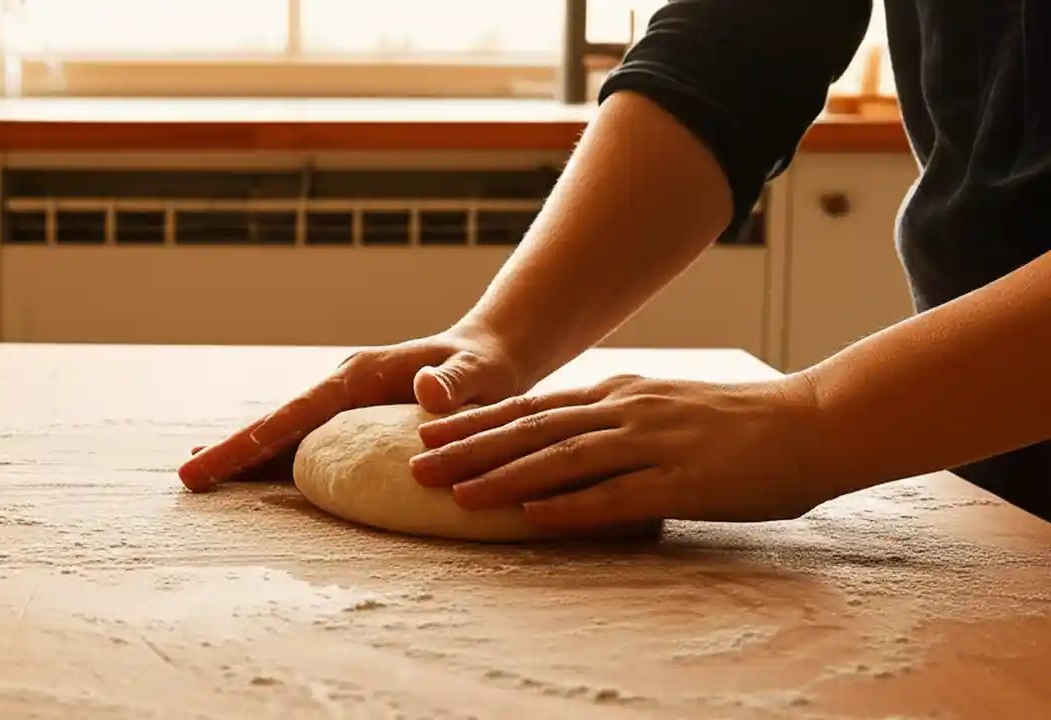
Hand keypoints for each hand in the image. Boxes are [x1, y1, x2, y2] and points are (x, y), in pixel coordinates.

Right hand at [178, 324, 528, 491]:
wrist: (488, 357)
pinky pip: (307, 445)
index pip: (298, 414)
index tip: (217, 460)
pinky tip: (249, 477)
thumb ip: (452, 381)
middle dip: (233, 450)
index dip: (258, 440)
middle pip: (277, 424)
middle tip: (187, 478)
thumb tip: (425, 388)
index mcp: (359, 377)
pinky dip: (275, 460)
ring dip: (245, 456)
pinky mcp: (352, 423)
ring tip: (198, 478)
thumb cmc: (483, 367)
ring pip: (285, 434)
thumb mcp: (476, 373)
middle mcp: (341, 389)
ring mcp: (342, 407)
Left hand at [407, 373, 825, 529]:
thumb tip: (568, 437)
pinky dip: (571, 507)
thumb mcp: (665, 407)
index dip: (477, 423)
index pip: (533, 408)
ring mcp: (654, 443)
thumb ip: (617, 419)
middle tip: (416, 464)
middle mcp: (627, 410)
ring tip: (456, 493)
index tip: (427, 433)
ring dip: (505, 477)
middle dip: (470, 448)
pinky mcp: (684, 480)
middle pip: (533, 430)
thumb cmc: (739, 425)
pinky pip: (617, 496)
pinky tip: (532, 519)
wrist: (813, 422)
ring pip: (563, 459)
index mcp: (620, 394)